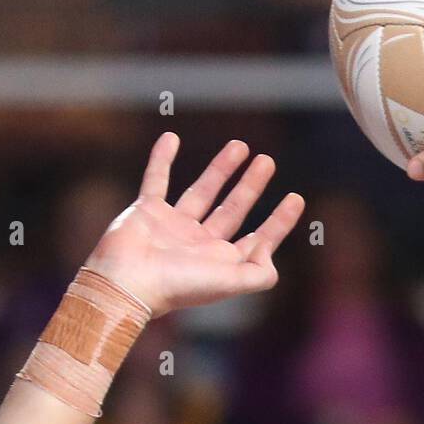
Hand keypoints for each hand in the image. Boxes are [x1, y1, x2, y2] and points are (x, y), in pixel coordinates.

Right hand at [83, 133, 304, 317]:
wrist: (127, 281)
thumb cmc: (178, 285)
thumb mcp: (230, 283)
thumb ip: (259, 272)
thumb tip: (267, 248)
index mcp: (220, 262)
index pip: (257, 239)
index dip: (279, 222)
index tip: (296, 198)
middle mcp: (199, 244)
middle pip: (233, 210)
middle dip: (252, 186)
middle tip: (268, 161)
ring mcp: (173, 226)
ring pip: (202, 191)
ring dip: (221, 168)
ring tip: (241, 145)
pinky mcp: (147, 211)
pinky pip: (156, 179)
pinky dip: (161, 158)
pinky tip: (171, 138)